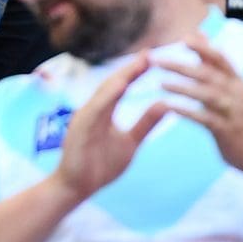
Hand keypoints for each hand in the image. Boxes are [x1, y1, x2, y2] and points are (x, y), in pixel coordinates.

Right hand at [55, 54, 166, 199]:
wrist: (76, 187)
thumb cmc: (100, 166)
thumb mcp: (130, 143)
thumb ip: (145, 124)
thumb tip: (165, 105)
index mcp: (103, 111)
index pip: (121, 86)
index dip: (135, 72)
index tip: (152, 58)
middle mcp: (93, 109)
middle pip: (112, 84)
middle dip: (130, 69)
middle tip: (149, 54)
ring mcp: (84, 117)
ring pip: (104, 93)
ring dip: (121, 78)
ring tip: (138, 65)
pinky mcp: (80, 127)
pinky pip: (96, 108)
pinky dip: (108, 95)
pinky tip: (121, 85)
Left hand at [154, 35, 242, 168]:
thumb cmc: (241, 116)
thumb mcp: (231, 89)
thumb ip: (211, 65)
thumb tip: (198, 36)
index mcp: (236, 81)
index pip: (221, 60)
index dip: (204, 48)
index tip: (184, 39)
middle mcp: (235, 93)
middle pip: (209, 75)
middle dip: (183, 67)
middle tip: (157, 61)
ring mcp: (232, 112)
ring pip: (208, 95)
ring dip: (184, 88)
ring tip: (161, 83)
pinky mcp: (227, 130)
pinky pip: (205, 118)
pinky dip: (187, 111)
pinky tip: (170, 107)